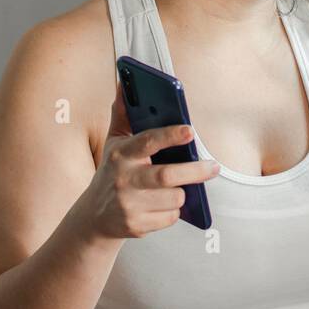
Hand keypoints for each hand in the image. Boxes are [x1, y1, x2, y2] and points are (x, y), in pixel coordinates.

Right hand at [81, 91, 219, 238]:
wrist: (94, 217)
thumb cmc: (113, 172)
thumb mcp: (114, 143)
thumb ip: (123, 115)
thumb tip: (123, 82)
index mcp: (120, 154)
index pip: (147, 141)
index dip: (169, 135)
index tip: (190, 130)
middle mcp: (123, 179)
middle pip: (167, 176)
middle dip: (195, 171)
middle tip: (213, 166)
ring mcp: (128, 205)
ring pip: (175, 198)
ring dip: (183, 193)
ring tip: (179, 188)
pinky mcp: (136, 226)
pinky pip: (171, 217)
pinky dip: (173, 211)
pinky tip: (163, 206)